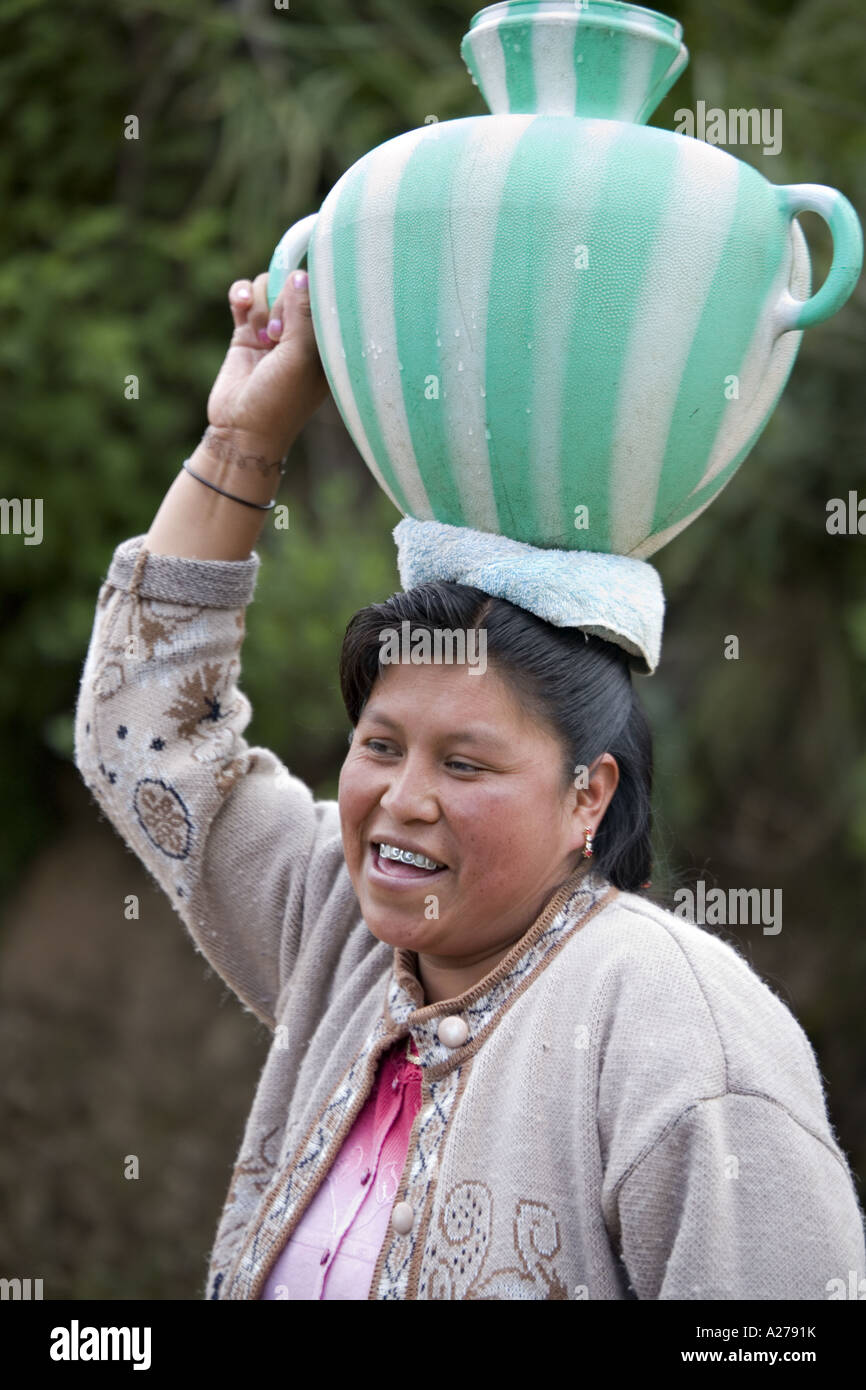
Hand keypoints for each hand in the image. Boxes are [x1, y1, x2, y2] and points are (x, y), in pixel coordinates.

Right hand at [205, 269, 330, 459]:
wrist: (241, 430)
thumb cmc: (280, 401)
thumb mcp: (300, 357)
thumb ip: (302, 314)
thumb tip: (300, 274)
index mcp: (327, 342)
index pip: (323, 295)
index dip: (309, 293)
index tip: (299, 314)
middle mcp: (302, 334)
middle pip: (292, 286)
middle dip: (283, 302)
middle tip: (279, 337)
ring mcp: (273, 331)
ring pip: (268, 288)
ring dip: (262, 303)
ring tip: (262, 336)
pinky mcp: (246, 333)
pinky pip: (246, 296)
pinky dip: (243, 294)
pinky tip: (243, 304)